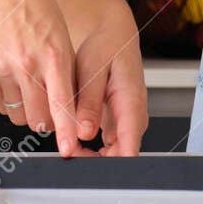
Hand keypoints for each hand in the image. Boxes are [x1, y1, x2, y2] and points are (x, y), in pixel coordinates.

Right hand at [0, 0, 81, 155]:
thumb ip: (64, 73)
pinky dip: (10, 104)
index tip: (68, 150)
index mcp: (53, 56)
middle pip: (38, 119)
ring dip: (29, 113)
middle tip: (52, 112)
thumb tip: (66, 109)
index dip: (66, 131)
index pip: (61, 103)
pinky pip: (0, 105)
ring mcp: (3, 69)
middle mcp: (27, 66)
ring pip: (18, 116)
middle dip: (48, 123)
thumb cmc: (39, 10)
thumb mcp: (63, 39)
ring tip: (32, 93)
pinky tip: (15, 85)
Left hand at [65, 0, 148, 155]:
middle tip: (68, 151)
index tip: (89, 169)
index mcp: (131, 102)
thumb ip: (88, 102)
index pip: (130, 146)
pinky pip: (109, 143)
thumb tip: (84, 132)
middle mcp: (133, 115)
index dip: (112, 165)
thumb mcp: (91, 70)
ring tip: (69, 143)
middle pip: (121, 154)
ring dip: (92, 155)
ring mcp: (127, 119)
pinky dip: (92, 146)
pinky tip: (75, 137)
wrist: (112, 35)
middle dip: (94, 161)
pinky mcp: (119, 120)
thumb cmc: (105, 46)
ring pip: (114, 151)